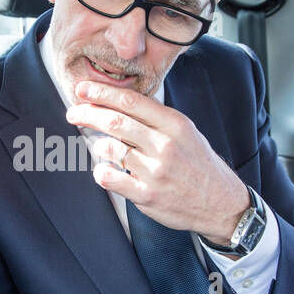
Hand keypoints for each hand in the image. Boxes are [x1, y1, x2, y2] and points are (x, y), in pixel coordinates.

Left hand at [65, 80, 249, 244]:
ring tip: (100, 146)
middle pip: (115, 122)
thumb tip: (119, 101)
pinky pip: (110, 179)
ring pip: (110, 149)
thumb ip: (156, 117)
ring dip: (98, 145)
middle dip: (87, 114)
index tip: (83, 90)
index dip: (102, 93)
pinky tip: (105, 170)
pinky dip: (101, 172)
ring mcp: (155, 172)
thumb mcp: (186, 132)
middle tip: (73, 113)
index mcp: (174, 124)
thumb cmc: (199, 164)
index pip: (131, 101)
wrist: (220, 203)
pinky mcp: (147, 196)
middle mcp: (165, 145)